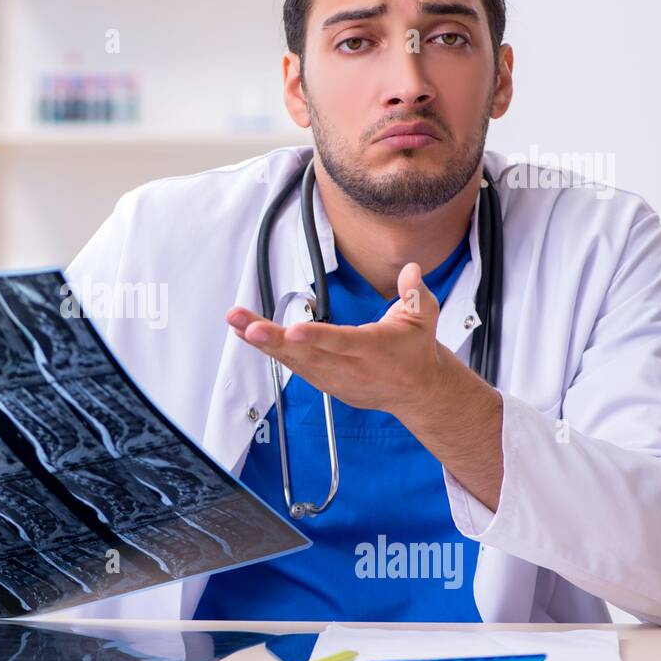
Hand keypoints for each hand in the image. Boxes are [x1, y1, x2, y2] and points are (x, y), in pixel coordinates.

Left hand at [227, 261, 452, 417]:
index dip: (317, 338)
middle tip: (247, 327)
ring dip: (263, 343)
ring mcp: (333, 377)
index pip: (342, 343)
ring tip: (236, 323)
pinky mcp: (322, 381)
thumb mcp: (425, 318)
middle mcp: (349, 367)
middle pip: (307, 354)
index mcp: (374, 349)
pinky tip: (245, 335)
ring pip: (293, 360)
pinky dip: (268, 351)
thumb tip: (412, 270)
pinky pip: (291, 365)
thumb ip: (415, 293)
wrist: (416, 391)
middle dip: (274, 340)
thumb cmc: (415, 350)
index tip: (293, 331)